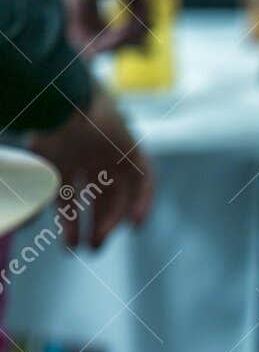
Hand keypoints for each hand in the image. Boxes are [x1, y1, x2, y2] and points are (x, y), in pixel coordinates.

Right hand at [29, 86, 154, 248]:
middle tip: (91, 248)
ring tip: (101, 242)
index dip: (72, 222)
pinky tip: (134, 223)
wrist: (62, 103)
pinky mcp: (132, 147)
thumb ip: (31, 195)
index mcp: (62, 157)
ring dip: (113, 219)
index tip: (71, 246)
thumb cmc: (44, 134)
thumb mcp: (35, 169)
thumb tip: (21, 224)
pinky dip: (144, 201)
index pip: (70, 195)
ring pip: (118, 192)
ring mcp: (110, 151)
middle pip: (98, 196)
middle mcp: (88, 155)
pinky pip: (145, 178)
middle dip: (95, 223)